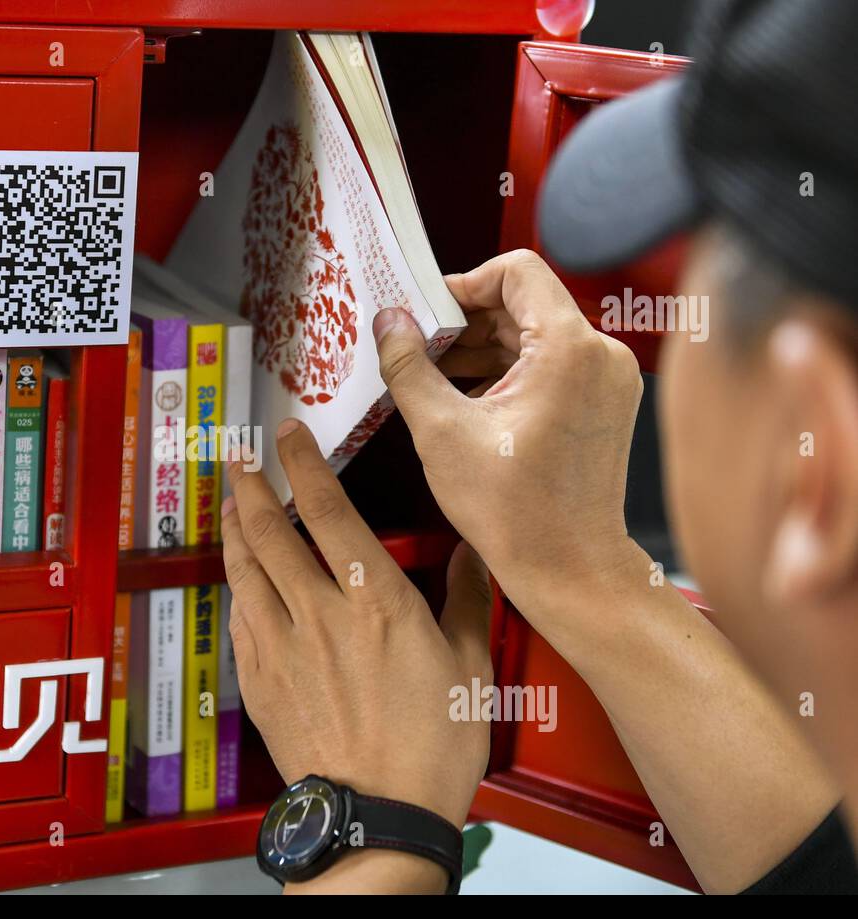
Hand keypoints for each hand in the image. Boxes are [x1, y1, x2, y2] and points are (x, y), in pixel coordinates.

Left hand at [221, 419, 492, 833]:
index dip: (303, 464)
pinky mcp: (260, 681)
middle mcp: (320, 614)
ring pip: (244, 570)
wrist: (379, 815)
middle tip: (241, 457)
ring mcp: (283, 647)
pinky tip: (239, 578)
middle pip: (270, 531)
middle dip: (252, 484)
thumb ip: (468, 600)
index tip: (288, 435)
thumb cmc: (432, 748)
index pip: (328, 509)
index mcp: (376, 601)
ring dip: (235, 529)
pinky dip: (237, 587)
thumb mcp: (470, 666)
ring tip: (233, 502)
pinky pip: (239, 618)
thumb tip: (474, 553)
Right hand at [374, 249, 642, 610]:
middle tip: (420, 348)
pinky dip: (509, 372)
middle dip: (467, 323)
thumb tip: (390, 323)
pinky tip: (470, 403)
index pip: (517, 271)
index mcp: (568, 349)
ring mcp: (608, 380)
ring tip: (437, 379)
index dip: (464, 284)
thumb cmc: (518, 513)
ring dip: (484, 349)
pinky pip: (552, 365)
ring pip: (536, 335)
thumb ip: (409, 367)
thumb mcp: (441, 432)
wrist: (570, 568)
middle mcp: (600, 355)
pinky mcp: (605, 404)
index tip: (429, 312)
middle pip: (525, 303)